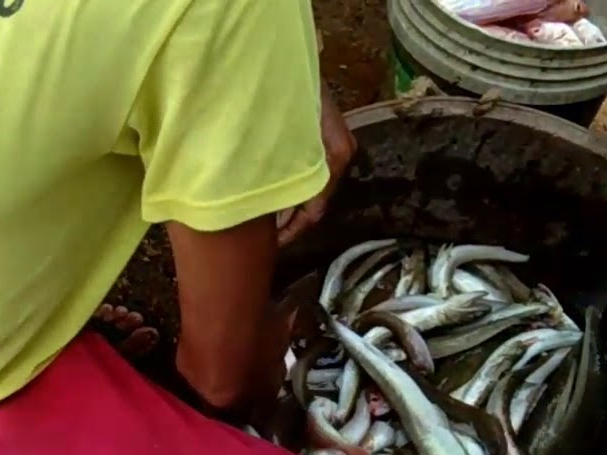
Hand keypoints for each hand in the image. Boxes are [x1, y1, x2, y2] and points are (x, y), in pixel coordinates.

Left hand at [277, 86, 356, 245]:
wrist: (289, 59)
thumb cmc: (282, 95)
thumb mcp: (277, 139)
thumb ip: (278, 175)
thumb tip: (266, 214)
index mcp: (334, 158)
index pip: (315, 209)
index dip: (293, 229)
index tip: (272, 243)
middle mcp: (341, 156)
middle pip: (316, 203)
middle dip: (291, 223)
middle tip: (265, 240)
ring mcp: (338, 149)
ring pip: (315, 191)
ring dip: (292, 206)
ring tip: (266, 223)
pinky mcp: (328, 142)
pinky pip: (313, 176)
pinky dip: (295, 189)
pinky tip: (275, 196)